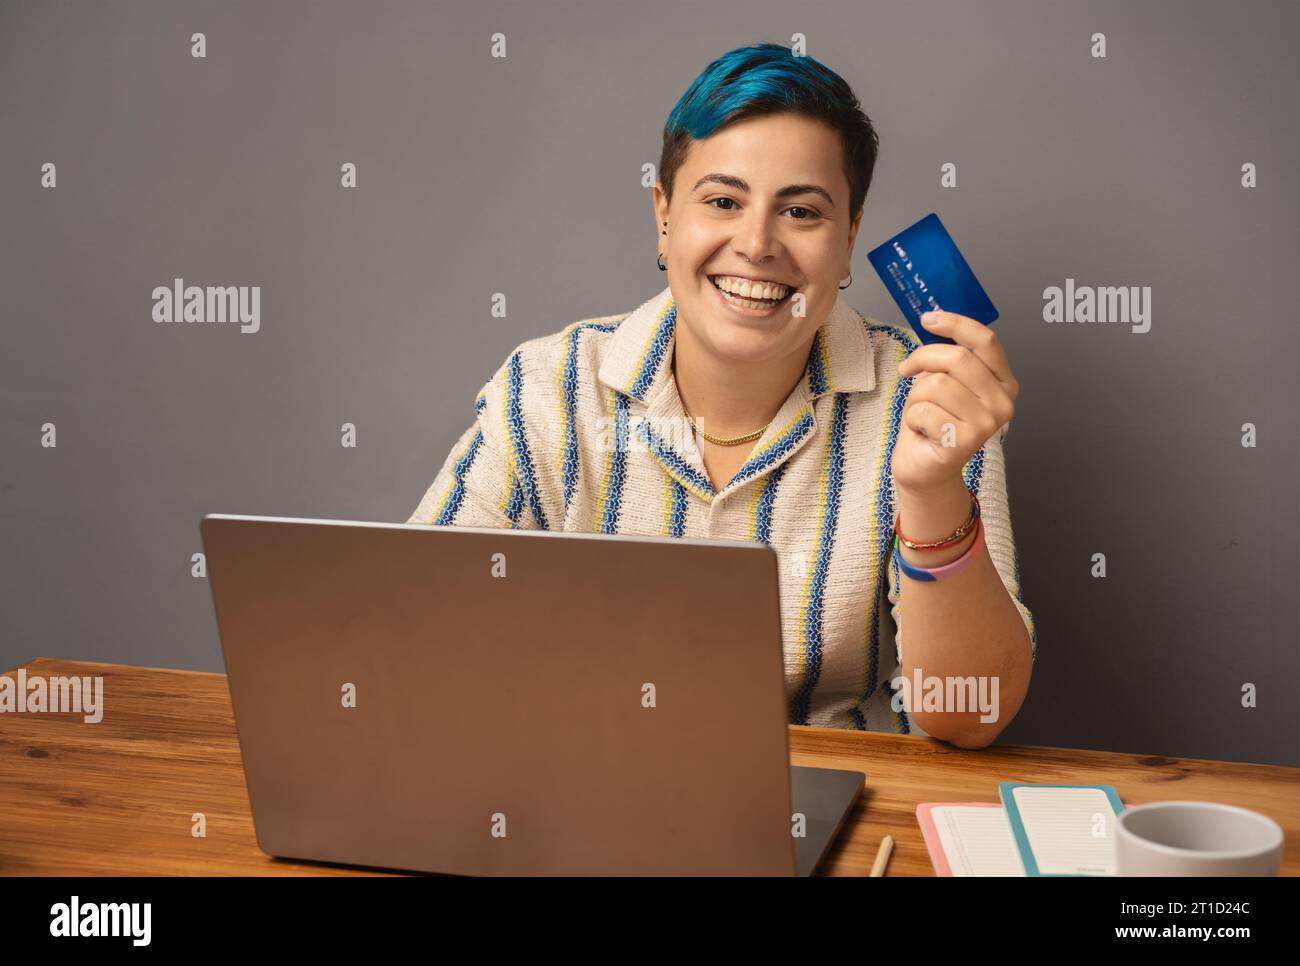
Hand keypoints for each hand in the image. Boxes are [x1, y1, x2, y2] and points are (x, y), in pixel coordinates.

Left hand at [891, 311, 1018, 496]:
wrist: (925, 468)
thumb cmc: (933, 422)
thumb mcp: (944, 381)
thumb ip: (948, 357)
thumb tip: (933, 320)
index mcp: (1004, 382)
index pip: (985, 341)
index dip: (955, 324)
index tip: (928, 318)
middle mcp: (1002, 403)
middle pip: (957, 359)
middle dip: (922, 359)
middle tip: (906, 369)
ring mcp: (986, 424)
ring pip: (936, 384)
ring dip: (915, 396)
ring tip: (920, 411)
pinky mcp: (964, 443)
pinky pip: (924, 411)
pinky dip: (912, 418)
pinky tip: (922, 431)